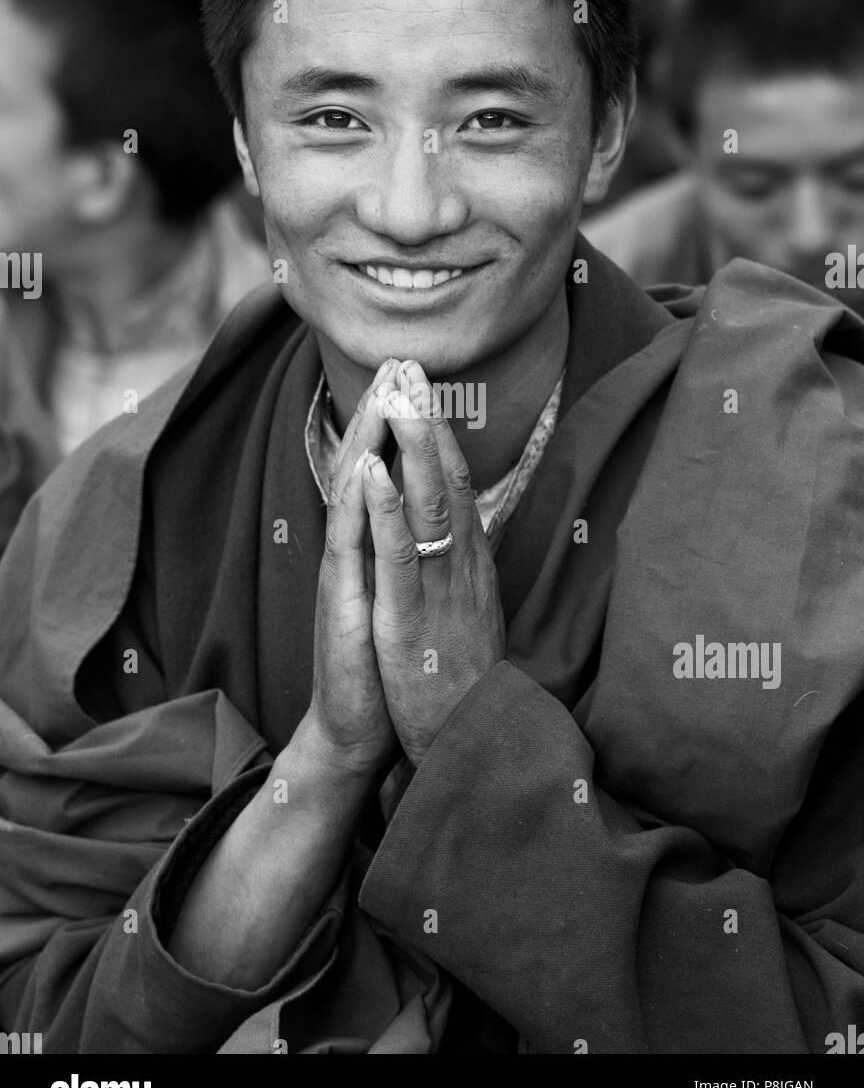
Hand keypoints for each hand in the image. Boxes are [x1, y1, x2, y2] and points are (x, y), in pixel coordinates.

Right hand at [306, 358, 399, 775]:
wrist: (356, 727)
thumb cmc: (386, 663)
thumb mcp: (403, 598)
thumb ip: (412, 556)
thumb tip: (434, 521)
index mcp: (375, 546)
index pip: (388, 472)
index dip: (403, 424)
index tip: (419, 378)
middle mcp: (356, 550)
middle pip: (367, 466)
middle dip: (385, 412)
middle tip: (399, 360)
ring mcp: (346, 572)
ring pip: (356, 492)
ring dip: (370, 437)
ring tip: (383, 388)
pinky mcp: (343, 602)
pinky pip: (355, 543)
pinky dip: (363, 500)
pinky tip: (369, 464)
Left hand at [361, 360, 505, 765]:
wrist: (467, 749)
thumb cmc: (463, 685)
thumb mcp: (470, 618)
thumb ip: (465, 575)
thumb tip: (460, 537)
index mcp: (471, 567)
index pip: (458, 488)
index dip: (442, 436)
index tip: (427, 390)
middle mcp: (462, 568)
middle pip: (448, 480)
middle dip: (429, 421)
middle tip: (413, 366)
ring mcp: (439, 590)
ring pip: (428, 504)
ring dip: (412, 444)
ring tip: (398, 392)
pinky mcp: (410, 618)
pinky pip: (400, 553)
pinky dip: (386, 507)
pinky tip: (374, 468)